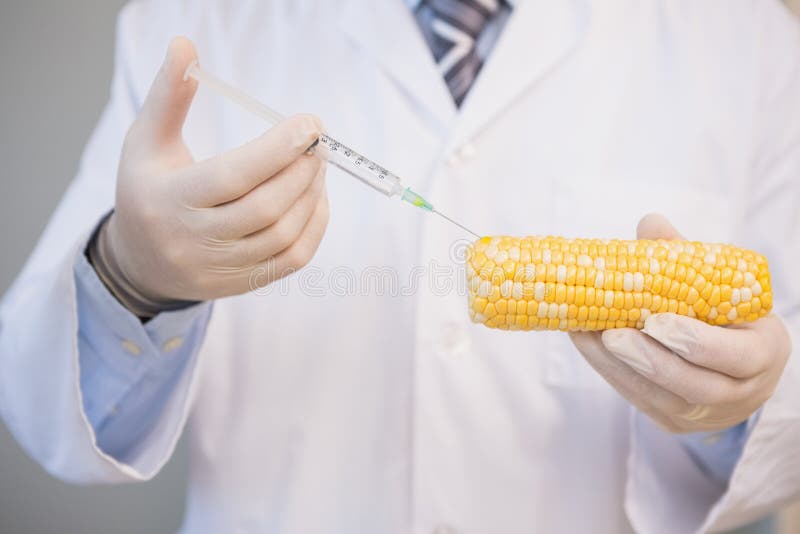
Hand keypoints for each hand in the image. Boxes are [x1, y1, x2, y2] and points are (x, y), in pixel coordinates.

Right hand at [105, 37, 328, 302]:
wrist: (141, 262)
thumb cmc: (148, 190)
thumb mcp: (146, 142)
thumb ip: (169, 96)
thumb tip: (184, 45)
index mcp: (169, 201)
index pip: (232, 177)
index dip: (277, 150)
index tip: (310, 124)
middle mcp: (194, 241)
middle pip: (265, 208)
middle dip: (302, 170)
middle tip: (319, 141)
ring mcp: (219, 269)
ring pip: (283, 235)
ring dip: (312, 194)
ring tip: (318, 163)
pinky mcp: (241, 285)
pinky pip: (292, 259)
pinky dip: (314, 226)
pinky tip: (316, 198)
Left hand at [569, 214, 791, 432]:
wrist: (732, 364)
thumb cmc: (726, 314)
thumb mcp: (722, 286)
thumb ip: (687, 256)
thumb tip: (650, 224)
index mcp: (762, 354)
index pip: (734, 356)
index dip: (695, 341)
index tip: (656, 320)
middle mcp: (739, 392)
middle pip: (693, 385)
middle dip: (648, 360)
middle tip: (611, 334)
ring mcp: (705, 415)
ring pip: (660, 398)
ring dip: (618, 367)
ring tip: (586, 335)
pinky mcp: (672, 422)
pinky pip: (640, 401)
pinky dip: (610, 371)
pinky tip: (585, 343)